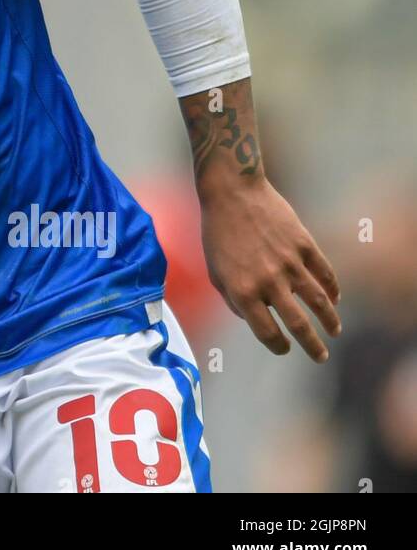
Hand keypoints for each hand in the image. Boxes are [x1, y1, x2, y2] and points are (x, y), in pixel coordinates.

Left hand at [198, 175, 341, 361]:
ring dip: (330, 322)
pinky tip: (335, 299)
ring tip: (334, 332)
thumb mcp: (214, 271)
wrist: (232, 193)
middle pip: (299, 325)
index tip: (283, 348)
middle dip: (313, 346)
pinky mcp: (305, 245)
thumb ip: (233, 300)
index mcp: (243, 291)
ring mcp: (290, 263)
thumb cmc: (218, 233)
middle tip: (320, 357)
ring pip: (320, 302)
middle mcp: (269, 281)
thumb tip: (254, 319)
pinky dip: (333, 290)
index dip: (278, 346)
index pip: (267, 332)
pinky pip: (325, 274)